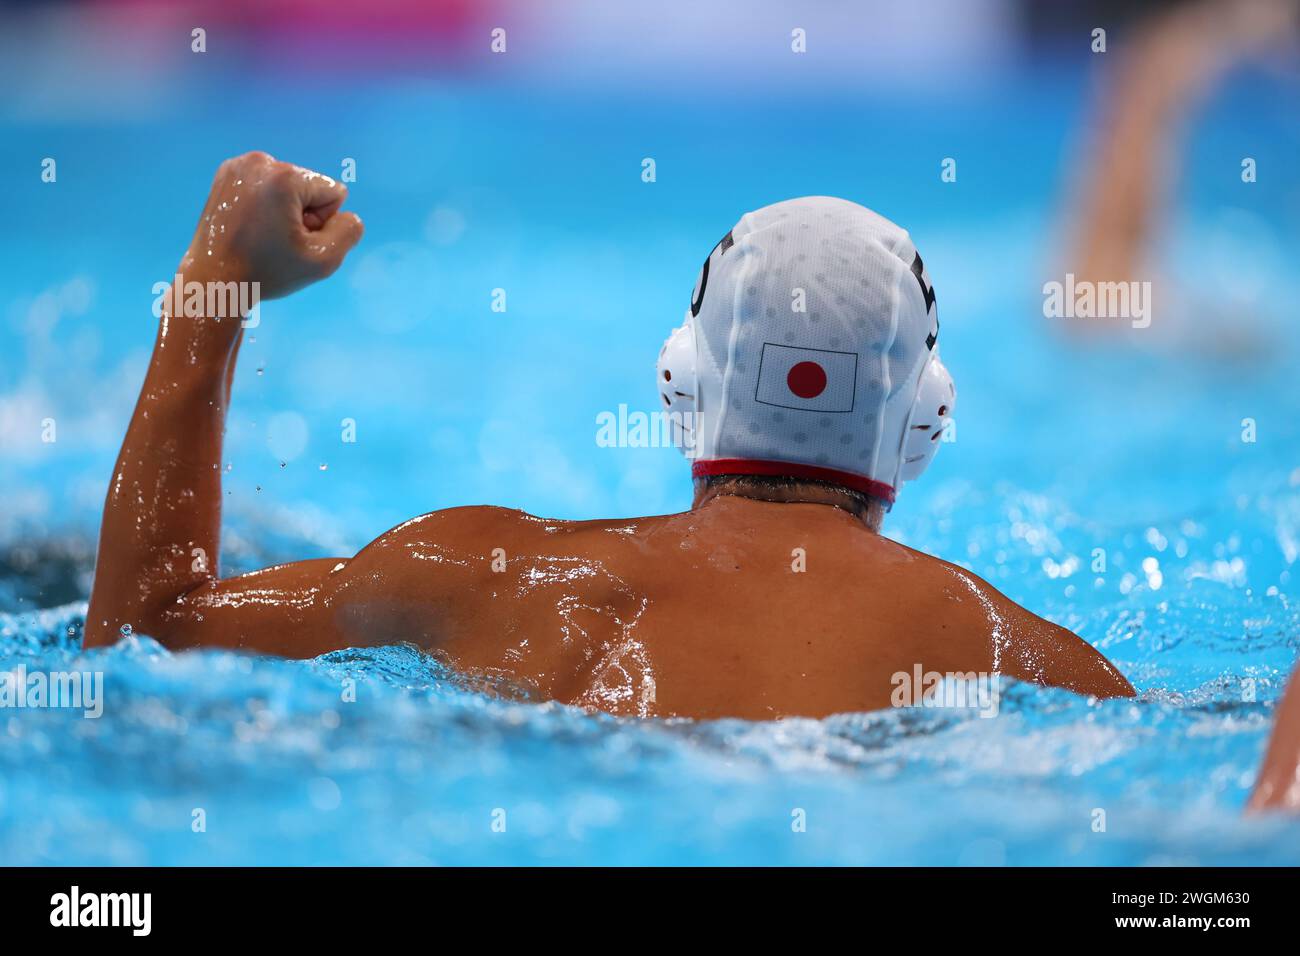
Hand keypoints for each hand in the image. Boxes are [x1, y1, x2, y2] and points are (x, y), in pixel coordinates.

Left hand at [178, 151, 363, 300]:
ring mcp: (239, 165)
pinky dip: (264, 205)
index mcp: (284, 176)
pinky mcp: (226, 174)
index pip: (333, 193)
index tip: (294, 240)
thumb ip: (349, 231)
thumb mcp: (323, 260)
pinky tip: (249, 225)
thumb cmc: (267, 272)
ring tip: (261, 235)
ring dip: (284, 211)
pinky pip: (267, 186)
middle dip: (302, 214)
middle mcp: (260, 161)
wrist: (213, 281)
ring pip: (288, 188)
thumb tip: (347, 215)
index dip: (322, 222)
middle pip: (309, 188)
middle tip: (276, 241)